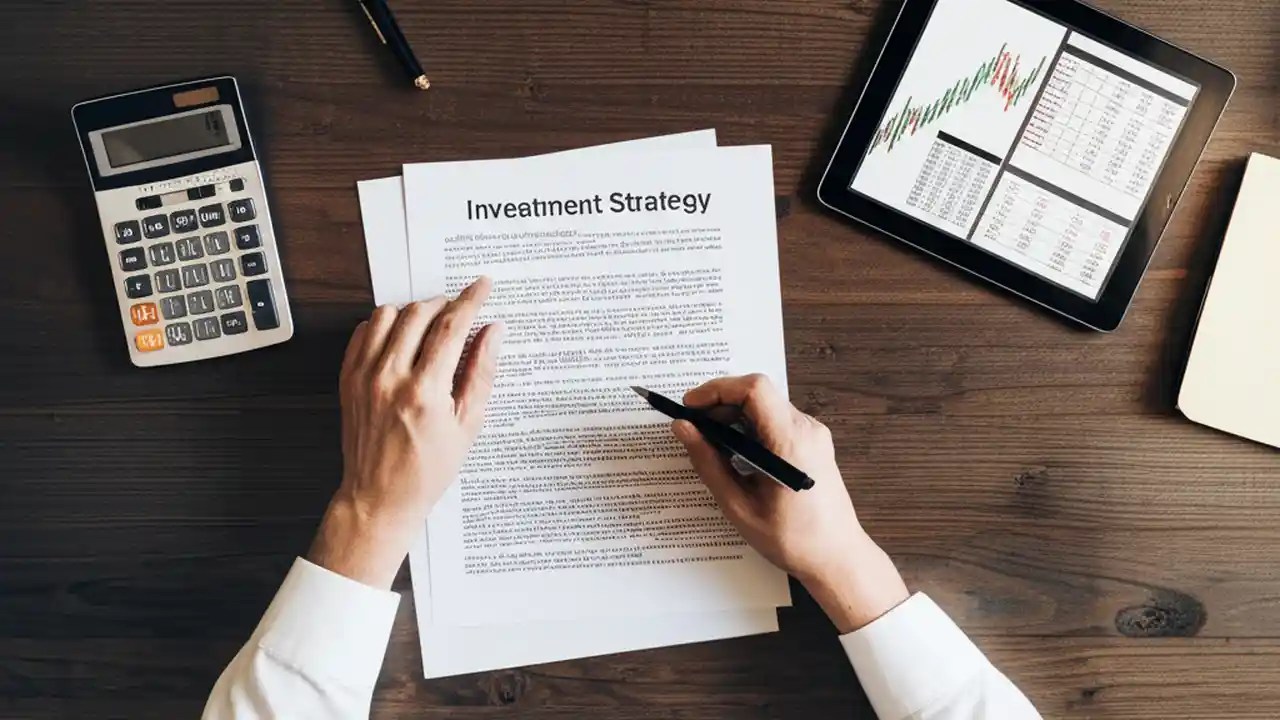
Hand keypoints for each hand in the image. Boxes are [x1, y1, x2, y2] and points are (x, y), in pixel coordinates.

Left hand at [308, 277, 503, 588]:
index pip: (451, 327)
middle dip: (444, 304)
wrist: (379, 497)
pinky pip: (362, 332)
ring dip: (413, 312)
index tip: (483, 286)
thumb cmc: (428, 470)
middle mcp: (390, 378)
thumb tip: (493, 331)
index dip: (471, 301)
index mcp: (425, 392)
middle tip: (459, 312)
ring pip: (387, 315)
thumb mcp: (468, 425)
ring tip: (430, 326)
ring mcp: (364, 377)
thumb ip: (481, 373)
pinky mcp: (347, 380)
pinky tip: (400, 338)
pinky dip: (383, 325)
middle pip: (419, 314)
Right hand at [672, 374, 908, 632]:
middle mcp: (807, 429)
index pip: (753, 389)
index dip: (716, 390)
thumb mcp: (739, 506)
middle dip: (720, 404)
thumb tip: (683, 429)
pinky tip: (736, 454)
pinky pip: (777, 420)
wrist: (837, 557)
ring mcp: (814, 434)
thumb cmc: (792, 539)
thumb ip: (708, 463)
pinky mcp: (813, 442)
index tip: (690, 406)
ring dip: (735, 417)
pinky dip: (751, 427)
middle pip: (758, 394)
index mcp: (790, 442)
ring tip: (712, 446)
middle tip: (694, 429)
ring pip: (766, 406)